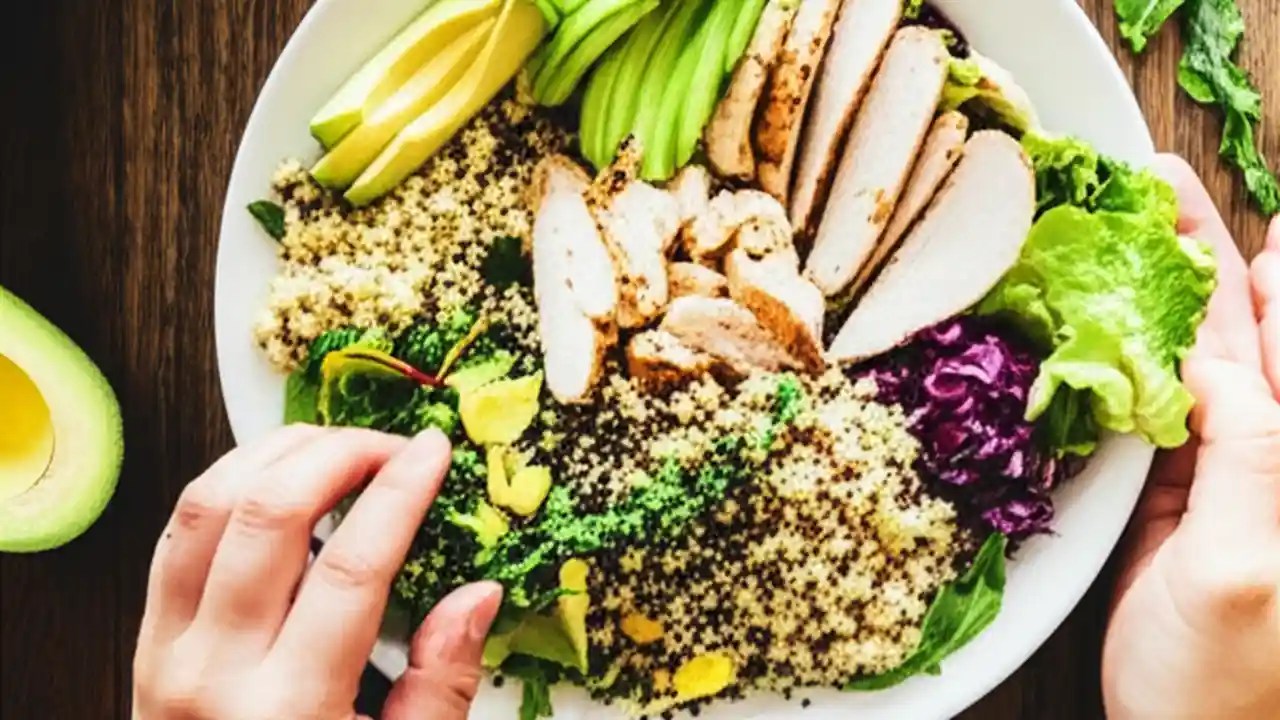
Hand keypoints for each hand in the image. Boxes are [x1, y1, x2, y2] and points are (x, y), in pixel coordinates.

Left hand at [132, 427, 501, 719]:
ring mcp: (166, 653)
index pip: (351, 566)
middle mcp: (212, 672)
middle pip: (269, 512)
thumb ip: (440, 688)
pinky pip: (177, 532)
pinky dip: (228, 485)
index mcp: (288, 711)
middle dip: (339, 454)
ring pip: (207, 504)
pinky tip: (276, 479)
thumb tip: (477, 594)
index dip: (400, 494)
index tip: (433, 453)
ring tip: (336, 448)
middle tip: (391, 448)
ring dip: (276, 454)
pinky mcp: (146, 642)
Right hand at [1103, 156, 1279, 719]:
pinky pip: (1147, 409)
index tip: (1197, 201)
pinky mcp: (1173, 495)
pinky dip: (1120, 360)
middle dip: (1197, 254)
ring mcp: (1219, 471)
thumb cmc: (1229, 680)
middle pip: (1238, 331)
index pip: (1279, 339)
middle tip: (1146, 183)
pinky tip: (1099, 322)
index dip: (1250, 266)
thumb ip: (1249, 458)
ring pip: (1189, 361)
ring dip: (1154, 296)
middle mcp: (1268, 451)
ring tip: (1117, 229)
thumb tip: (1217, 366)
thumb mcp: (1246, 568)